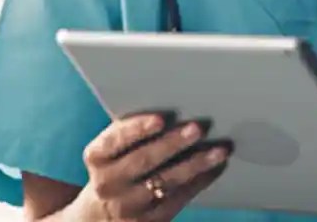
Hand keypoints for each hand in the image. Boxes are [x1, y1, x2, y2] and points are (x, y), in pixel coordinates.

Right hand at [69, 113, 230, 221]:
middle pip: (143, 161)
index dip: (136, 130)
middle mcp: (107, 183)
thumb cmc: (118, 164)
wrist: (103, 213)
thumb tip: (179, 105)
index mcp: (96, 156)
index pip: (113, 141)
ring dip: (196, 164)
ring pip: (166, 182)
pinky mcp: (150, 221)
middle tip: (198, 128)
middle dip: (172, 144)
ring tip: (220, 150)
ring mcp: (128, 206)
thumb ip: (135, 130)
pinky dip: (201, 181)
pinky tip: (217, 167)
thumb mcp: (114, 149)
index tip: (160, 119)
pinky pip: (179, 199)